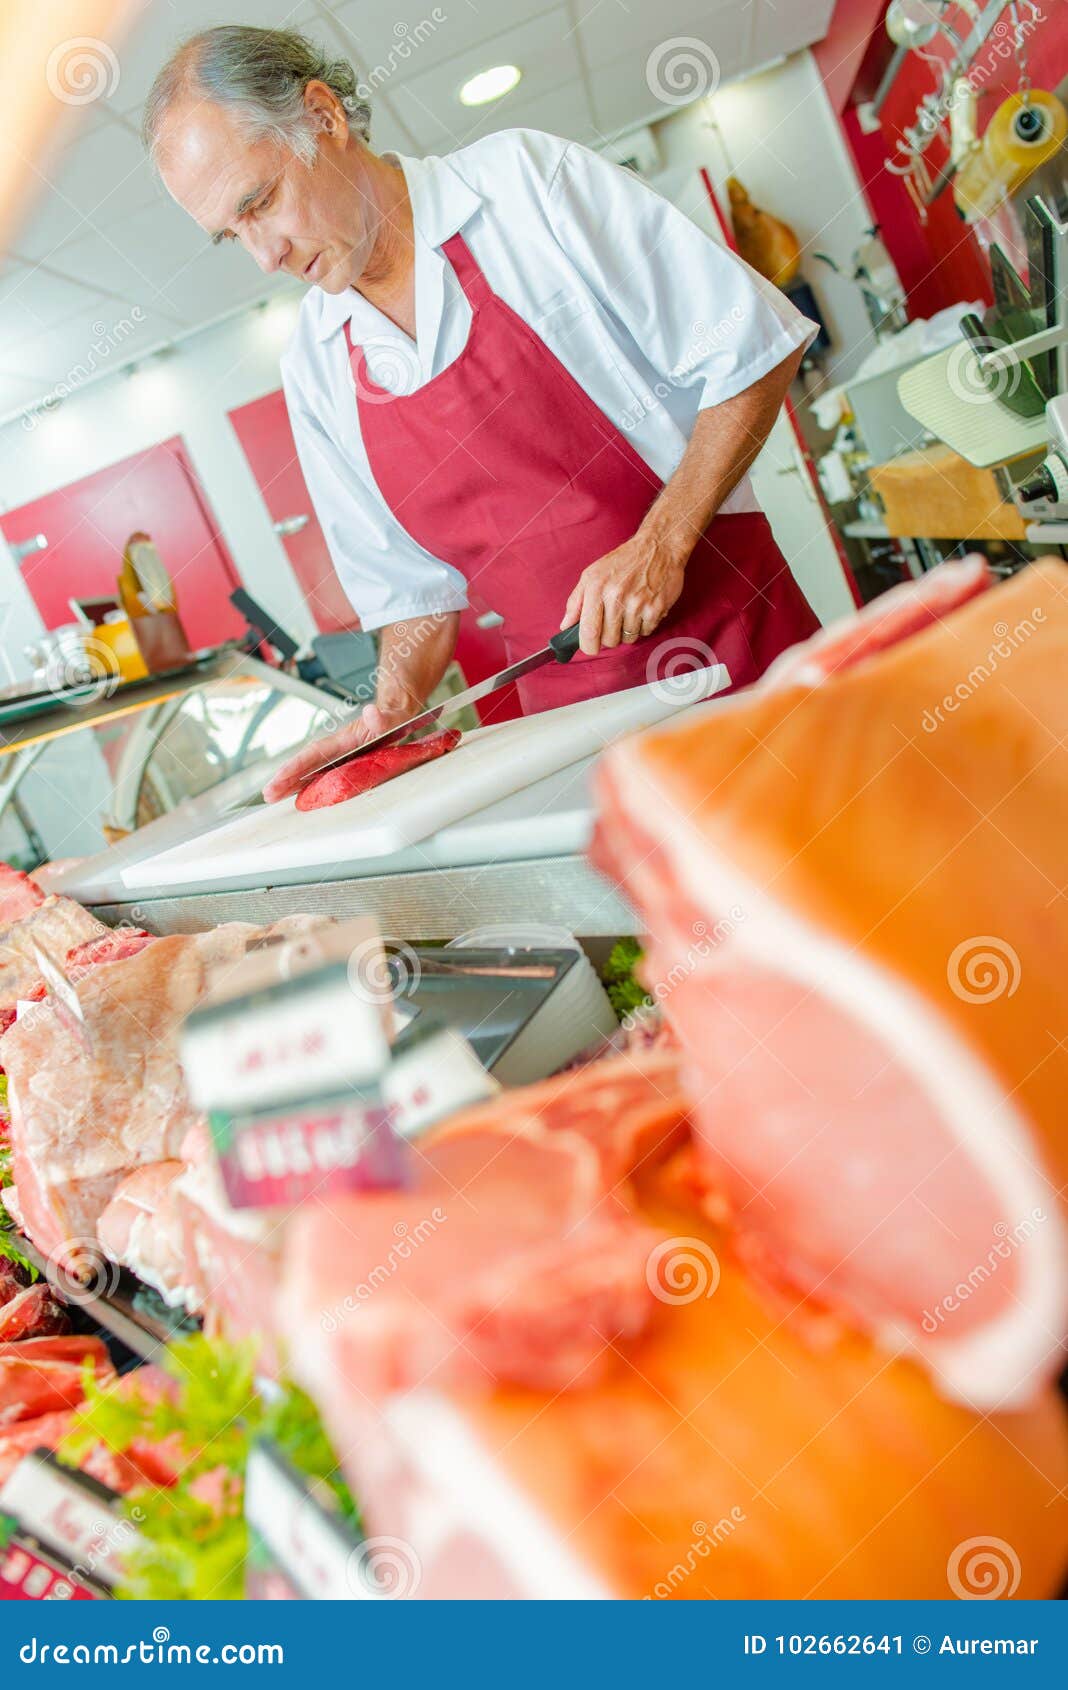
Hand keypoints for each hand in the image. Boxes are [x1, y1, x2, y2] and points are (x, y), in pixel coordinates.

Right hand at [262, 700, 410, 803]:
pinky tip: (293, 793)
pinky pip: (319, 774)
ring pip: (309, 769)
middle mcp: (336, 748)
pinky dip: (304, 783)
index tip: (281, 775)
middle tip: (267, 793)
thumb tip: (371, 712)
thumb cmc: (394, 719)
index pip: (315, 753)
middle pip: (305, 762)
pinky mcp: (341, 762)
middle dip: (285, 776)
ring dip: (290, 782)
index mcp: (344, 740)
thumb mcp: (393, 719)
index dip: (298, 764)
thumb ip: (383, 718)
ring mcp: (337, 756)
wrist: (395, 714)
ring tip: (271, 796)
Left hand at [561, 531, 688, 655]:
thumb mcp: (592, 574)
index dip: (588, 646)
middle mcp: (616, 596)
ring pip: (627, 638)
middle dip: (609, 637)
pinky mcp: (656, 608)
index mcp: (596, 587)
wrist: (659, 547)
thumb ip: (575, 602)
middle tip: (613, 622)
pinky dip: (643, 626)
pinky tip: (643, 608)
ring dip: (627, 631)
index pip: (589, 630)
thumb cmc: (624, 561)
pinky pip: (645, 632)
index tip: (590, 647)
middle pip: (609, 639)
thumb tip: (565, 626)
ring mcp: (637, 603)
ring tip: (630, 611)